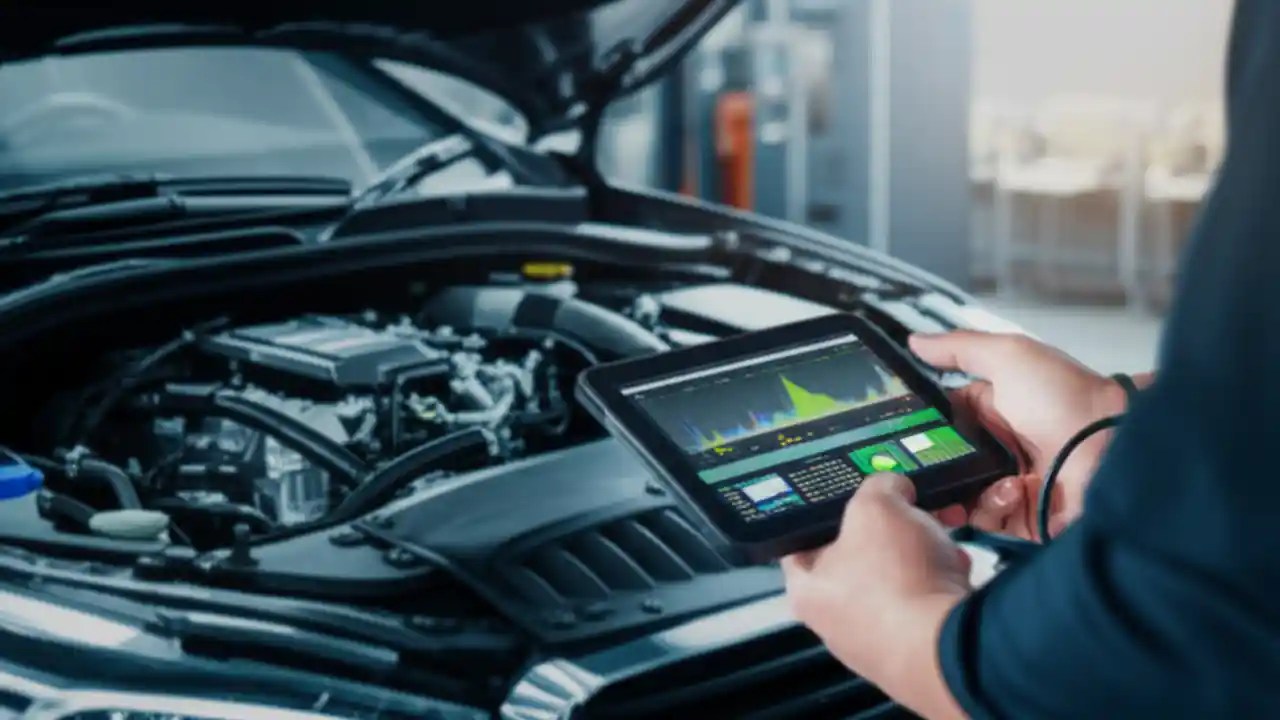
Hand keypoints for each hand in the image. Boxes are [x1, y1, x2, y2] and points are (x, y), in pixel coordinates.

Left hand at [783, 474, 969, 719]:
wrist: (949, 650)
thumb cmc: (895, 576)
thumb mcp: (878, 506)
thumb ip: (879, 488)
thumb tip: (893, 488)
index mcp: (807, 592)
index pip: (802, 546)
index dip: (825, 518)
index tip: (851, 501)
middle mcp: (835, 626)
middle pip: (858, 563)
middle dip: (890, 535)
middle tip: (912, 514)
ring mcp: (877, 648)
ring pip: (899, 585)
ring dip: (924, 560)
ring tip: (945, 542)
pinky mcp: (917, 659)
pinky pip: (927, 610)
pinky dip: (943, 589)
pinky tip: (959, 576)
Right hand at [910, 332, 1136, 539]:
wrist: (1114, 447)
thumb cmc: (1066, 397)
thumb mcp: (1009, 356)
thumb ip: (959, 348)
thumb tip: (914, 342)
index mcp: (995, 410)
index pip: (943, 420)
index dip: (920, 425)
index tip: (895, 430)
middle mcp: (1000, 448)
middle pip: (945, 462)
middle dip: (929, 465)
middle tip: (915, 467)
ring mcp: (1010, 484)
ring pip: (958, 493)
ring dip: (961, 488)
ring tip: (982, 477)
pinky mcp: (1022, 517)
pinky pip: (985, 519)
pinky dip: (991, 506)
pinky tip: (1014, 490)